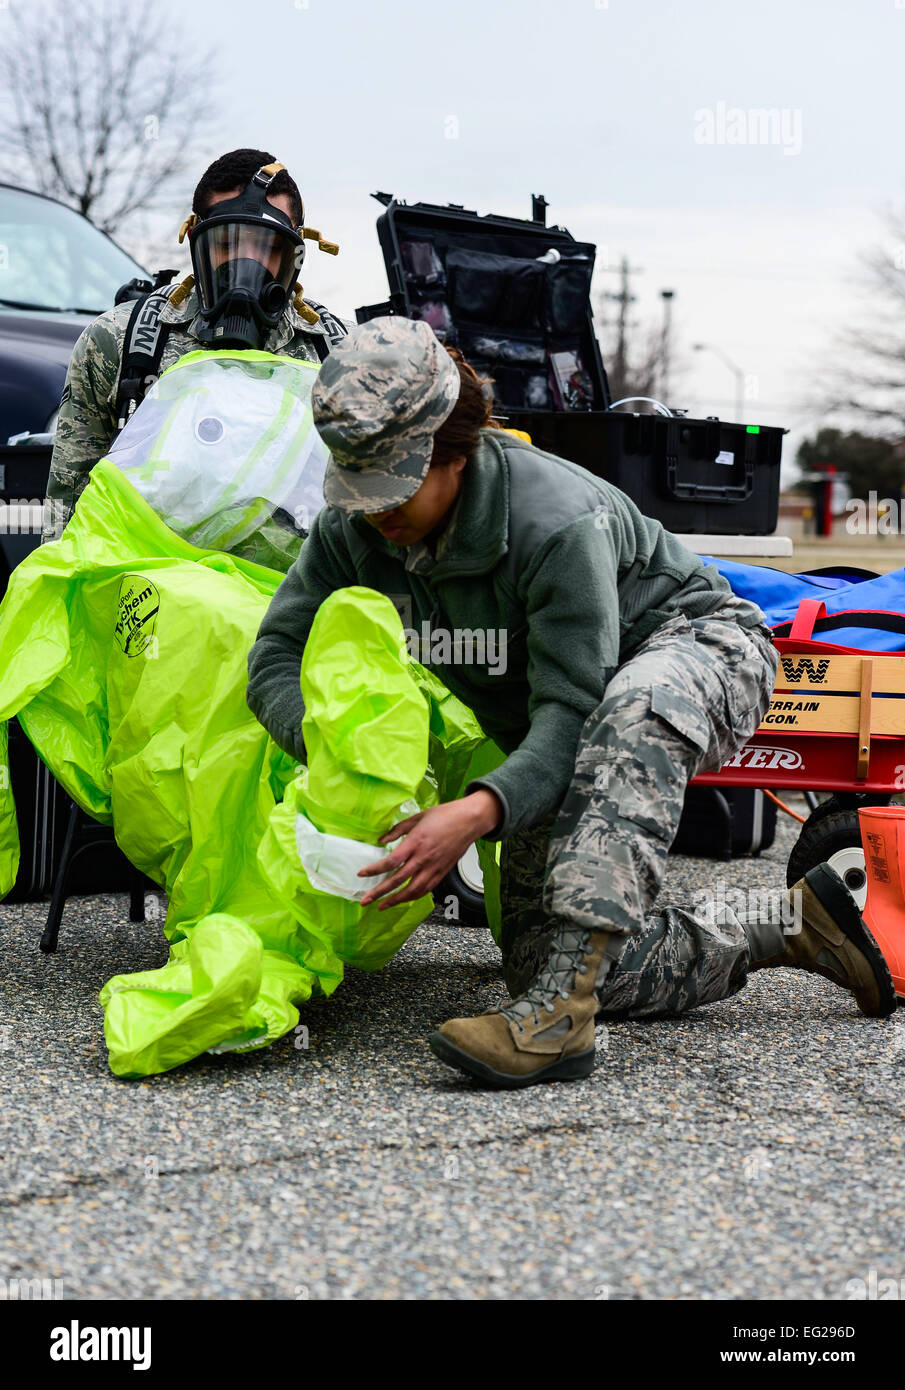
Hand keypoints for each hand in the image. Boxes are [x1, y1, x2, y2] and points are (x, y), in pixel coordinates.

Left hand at [358, 789, 501, 909]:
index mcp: (416, 841)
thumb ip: (398, 830)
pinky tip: (403, 899)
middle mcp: (424, 857)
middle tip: (365, 900)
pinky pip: (426, 889)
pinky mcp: (442, 872)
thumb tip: (382, 840)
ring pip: (412, 890)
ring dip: (395, 900)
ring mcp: (434, 867)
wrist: (469, 821)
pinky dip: (413, 896)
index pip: (391, 861)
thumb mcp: (418, 817)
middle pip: (398, 880)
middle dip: (379, 892)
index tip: (362, 874)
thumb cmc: (445, 815)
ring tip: (382, 905)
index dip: (374, 870)